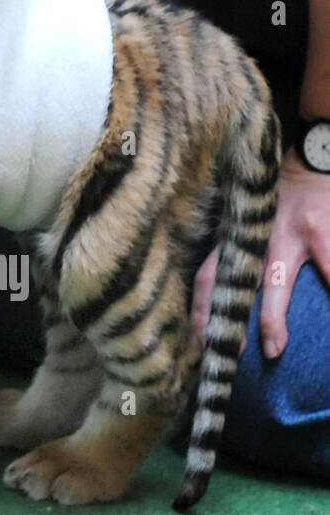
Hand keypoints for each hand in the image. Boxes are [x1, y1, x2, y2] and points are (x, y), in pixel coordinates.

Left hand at [191, 150, 329, 358]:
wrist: (312, 161)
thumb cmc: (281, 197)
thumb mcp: (250, 218)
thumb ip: (237, 248)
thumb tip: (225, 289)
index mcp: (237, 238)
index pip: (209, 276)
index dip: (200, 309)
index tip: (196, 340)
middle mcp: (255, 239)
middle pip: (231, 284)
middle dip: (225, 320)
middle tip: (221, 353)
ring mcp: (289, 238)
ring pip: (276, 284)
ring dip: (271, 319)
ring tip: (272, 348)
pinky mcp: (321, 234)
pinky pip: (329, 272)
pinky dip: (327, 286)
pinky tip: (327, 327)